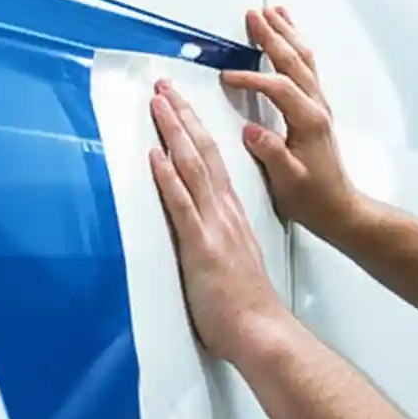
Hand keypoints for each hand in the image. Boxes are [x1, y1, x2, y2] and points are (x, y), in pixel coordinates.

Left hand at [148, 80, 288, 364]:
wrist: (262, 332)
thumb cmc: (245, 305)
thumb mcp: (232, 259)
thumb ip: (217, 237)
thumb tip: (200, 229)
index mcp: (230, 213)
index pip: (211, 159)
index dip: (193, 128)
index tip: (178, 104)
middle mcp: (224, 211)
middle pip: (202, 151)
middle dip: (181, 115)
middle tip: (163, 86)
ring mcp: (214, 225)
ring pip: (193, 167)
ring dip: (173, 131)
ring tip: (158, 103)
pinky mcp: (202, 245)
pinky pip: (182, 204)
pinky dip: (167, 176)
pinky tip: (155, 154)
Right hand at [221, 6, 362, 237]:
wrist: (338, 207)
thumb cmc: (312, 197)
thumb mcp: (287, 180)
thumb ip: (270, 153)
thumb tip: (250, 130)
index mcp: (308, 121)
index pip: (278, 88)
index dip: (252, 78)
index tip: (226, 77)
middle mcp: (317, 107)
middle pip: (294, 61)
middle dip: (272, 36)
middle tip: (253, 15)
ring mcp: (318, 105)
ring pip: (303, 59)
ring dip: (287, 33)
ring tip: (273, 11)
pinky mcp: (315, 108)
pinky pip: (305, 67)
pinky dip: (294, 46)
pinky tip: (287, 38)